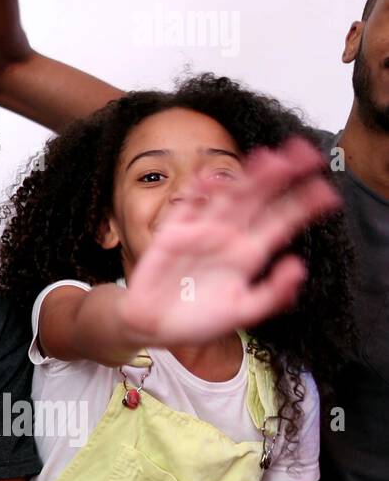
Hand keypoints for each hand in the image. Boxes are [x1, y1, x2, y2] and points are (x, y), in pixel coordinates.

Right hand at [119, 137, 340, 346]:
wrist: (154, 325)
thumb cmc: (199, 320)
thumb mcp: (243, 313)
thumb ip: (272, 293)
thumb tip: (298, 267)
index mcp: (249, 254)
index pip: (281, 221)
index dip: (304, 205)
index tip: (327, 192)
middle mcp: (229, 236)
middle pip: (259, 199)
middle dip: (281, 176)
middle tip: (304, 155)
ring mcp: (201, 230)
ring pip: (229, 195)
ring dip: (248, 177)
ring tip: (270, 158)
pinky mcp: (174, 231)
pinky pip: (188, 205)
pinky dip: (198, 191)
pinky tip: (210, 177)